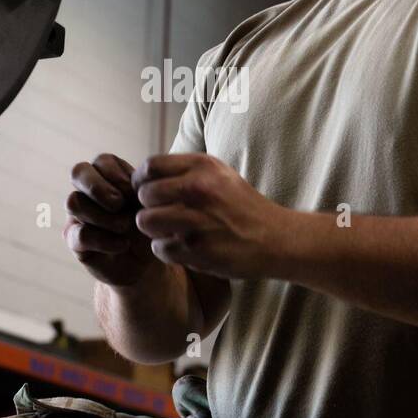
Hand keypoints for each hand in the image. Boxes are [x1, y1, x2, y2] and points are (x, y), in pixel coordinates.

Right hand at [64, 153, 160, 286]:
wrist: (148, 262)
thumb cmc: (150, 227)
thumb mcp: (150, 205)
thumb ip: (140, 189)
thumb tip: (129, 185)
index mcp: (108, 176)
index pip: (102, 161)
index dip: (117, 174)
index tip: (136, 192)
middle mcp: (88, 191)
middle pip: (78, 172)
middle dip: (99, 187)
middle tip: (120, 204)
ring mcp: (78, 215)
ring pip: (74, 202)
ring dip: (103, 215)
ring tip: (126, 226)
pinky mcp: (74, 240)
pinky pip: (79, 233)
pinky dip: (104, 239)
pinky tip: (123, 244)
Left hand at [131, 153, 287, 279]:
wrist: (275, 239)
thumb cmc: (242, 207)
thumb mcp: (219, 174)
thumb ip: (184, 172)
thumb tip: (145, 177)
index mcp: (202, 166)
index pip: (150, 166)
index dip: (142, 180)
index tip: (148, 191)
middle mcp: (198, 189)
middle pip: (144, 195)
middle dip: (149, 206)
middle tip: (163, 214)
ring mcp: (196, 220)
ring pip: (146, 221)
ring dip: (154, 230)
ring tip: (171, 231)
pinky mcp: (196, 249)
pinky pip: (159, 248)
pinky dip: (168, 251)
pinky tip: (184, 247)